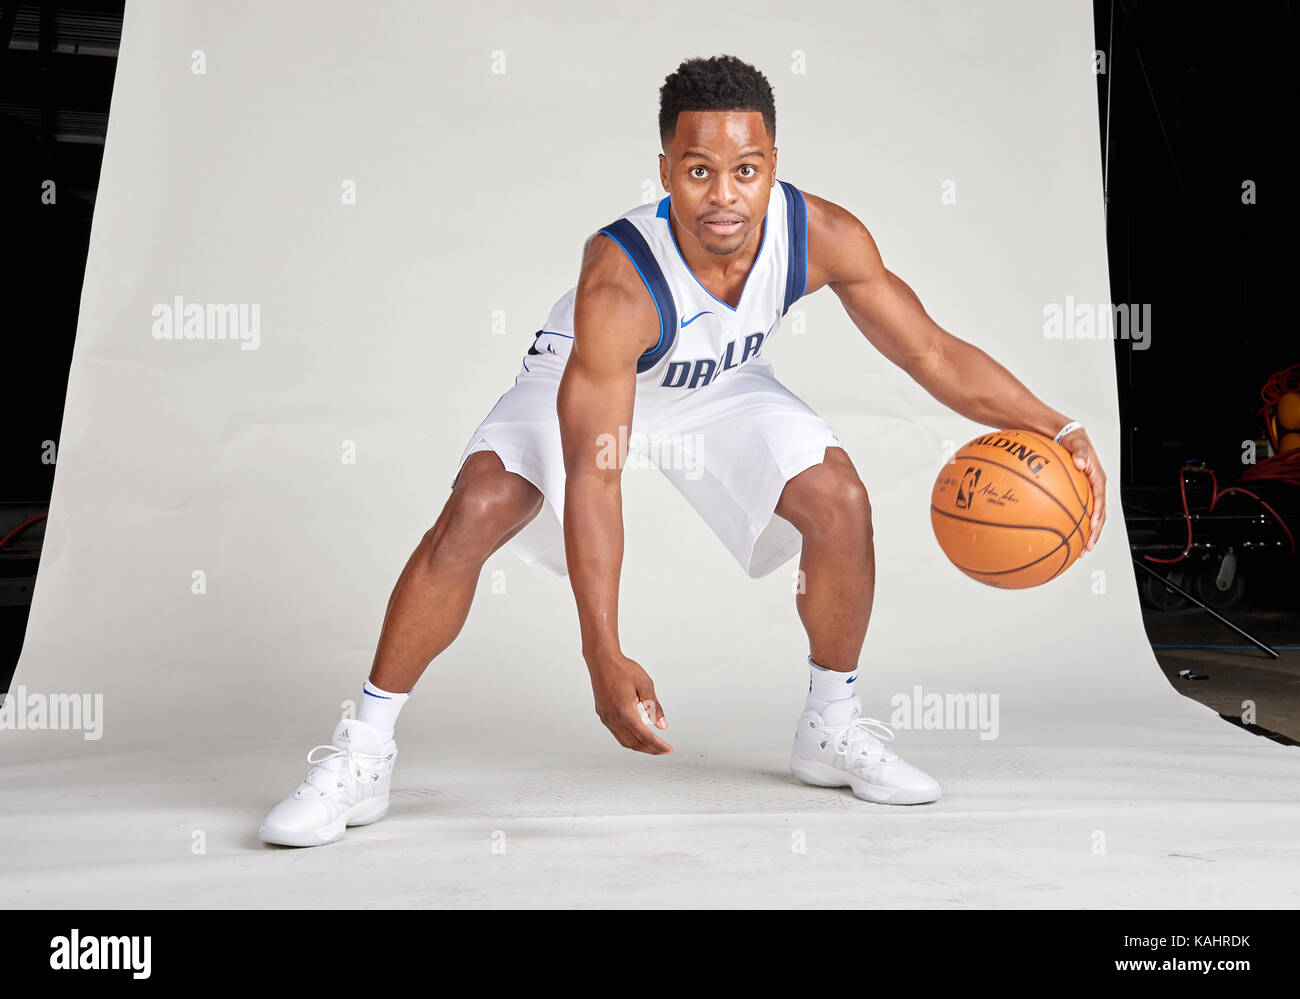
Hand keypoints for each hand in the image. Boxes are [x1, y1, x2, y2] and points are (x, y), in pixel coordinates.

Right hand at [585, 651, 672, 754]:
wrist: (602, 660)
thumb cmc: (622, 669)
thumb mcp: (645, 684)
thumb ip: (654, 707)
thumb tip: (662, 725)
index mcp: (625, 712)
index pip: (645, 737)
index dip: (659, 746)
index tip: (669, 750)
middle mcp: (614, 719)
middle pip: (635, 744)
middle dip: (651, 750)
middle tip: (663, 750)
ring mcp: (607, 718)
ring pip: (625, 742)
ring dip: (640, 747)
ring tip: (653, 746)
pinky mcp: (603, 715)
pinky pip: (617, 734)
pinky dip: (630, 740)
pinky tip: (637, 736)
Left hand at [1058, 427, 1105, 550]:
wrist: (1066, 437)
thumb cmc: (1073, 440)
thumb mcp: (1077, 442)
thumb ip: (1079, 452)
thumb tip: (1079, 461)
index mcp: (1097, 478)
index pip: (1100, 500)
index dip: (1098, 515)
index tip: (1092, 528)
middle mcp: (1095, 488)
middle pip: (1099, 515)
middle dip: (1094, 533)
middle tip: (1087, 547)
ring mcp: (1087, 493)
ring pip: (1090, 518)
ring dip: (1087, 534)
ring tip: (1080, 550)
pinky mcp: (1079, 495)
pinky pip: (1078, 512)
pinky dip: (1075, 525)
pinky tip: (1065, 536)